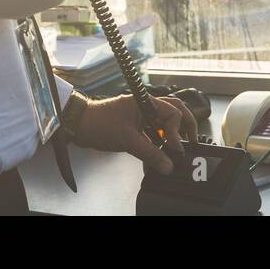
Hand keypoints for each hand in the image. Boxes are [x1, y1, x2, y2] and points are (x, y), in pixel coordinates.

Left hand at [72, 94, 197, 174]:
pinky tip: (158, 158)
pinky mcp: (134, 126)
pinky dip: (158, 143)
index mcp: (145, 102)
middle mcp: (145, 106)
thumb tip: (168, 167)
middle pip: (174, 112)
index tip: (175, 148)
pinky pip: (152, 133)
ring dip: (171, 136)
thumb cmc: (99, 124)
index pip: (173, 113)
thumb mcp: (127, 140)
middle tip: (191, 142)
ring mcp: (140, 115)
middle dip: (185, 126)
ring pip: (163, 123)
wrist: (78, 125)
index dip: (177, 131)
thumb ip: (149, 154)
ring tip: (177, 152)